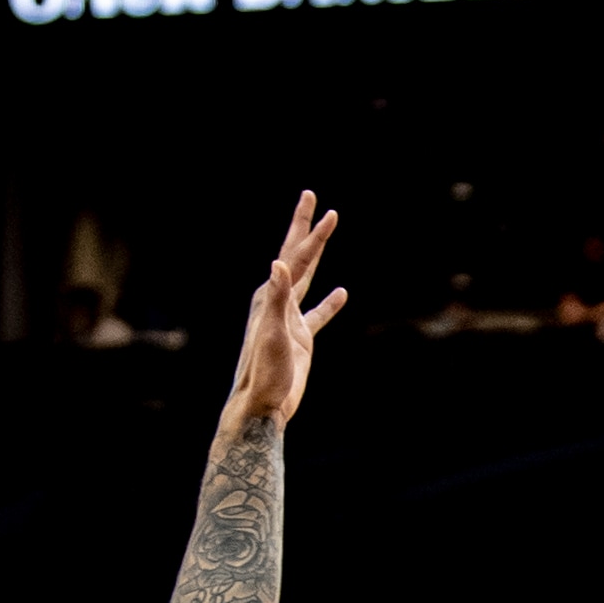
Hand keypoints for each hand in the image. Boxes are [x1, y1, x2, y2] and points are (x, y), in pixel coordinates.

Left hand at [225, 191, 345, 426]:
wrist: (261, 405)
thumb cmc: (264, 372)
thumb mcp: (271, 333)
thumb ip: (276, 298)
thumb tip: (278, 263)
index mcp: (271, 296)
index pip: (298, 258)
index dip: (313, 235)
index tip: (329, 213)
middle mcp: (278, 301)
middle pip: (298, 256)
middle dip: (306, 228)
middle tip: (311, 197)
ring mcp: (289, 318)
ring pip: (307, 278)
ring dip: (317, 256)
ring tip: (324, 233)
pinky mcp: (300, 338)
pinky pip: (318, 314)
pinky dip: (330, 303)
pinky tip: (342, 293)